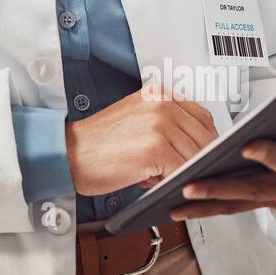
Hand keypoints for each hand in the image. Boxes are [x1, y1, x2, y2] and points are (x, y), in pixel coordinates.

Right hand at [65, 83, 218, 195]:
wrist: (70, 154)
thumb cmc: (99, 143)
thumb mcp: (138, 120)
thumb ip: (168, 124)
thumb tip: (199, 147)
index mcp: (159, 93)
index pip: (203, 118)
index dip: (205, 141)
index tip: (201, 155)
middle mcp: (162, 103)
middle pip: (205, 138)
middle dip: (198, 160)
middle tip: (183, 172)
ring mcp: (160, 124)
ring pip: (196, 156)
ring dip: (184, 171)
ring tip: (160, 174)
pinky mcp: (156, 147)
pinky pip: (182, 171)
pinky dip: (173, 181)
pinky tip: (155, 180)